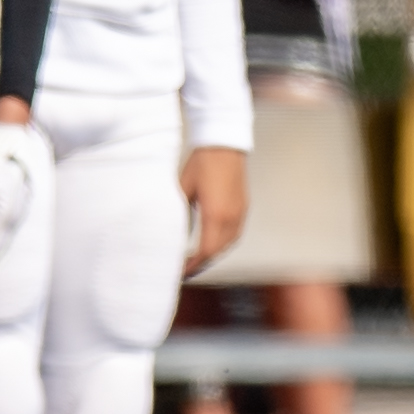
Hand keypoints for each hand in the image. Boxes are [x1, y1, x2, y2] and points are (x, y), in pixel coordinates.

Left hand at [182, 145, 247, 276]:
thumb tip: (169, 234)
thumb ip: (178, 214)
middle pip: (218, 251)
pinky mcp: (244, 206)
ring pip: (228, 244)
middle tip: (185, 269)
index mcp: (215, 214)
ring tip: (197, 258)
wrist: (224, 142)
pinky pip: (235, 233)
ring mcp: (240, 212)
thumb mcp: (183, 189)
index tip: (180, 271)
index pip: (206, 251)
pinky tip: (212, 241)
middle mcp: (231, 216)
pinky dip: (223, 242)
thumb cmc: (202, 162)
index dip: (193, 265)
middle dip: (201, 263)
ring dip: (213, 254)